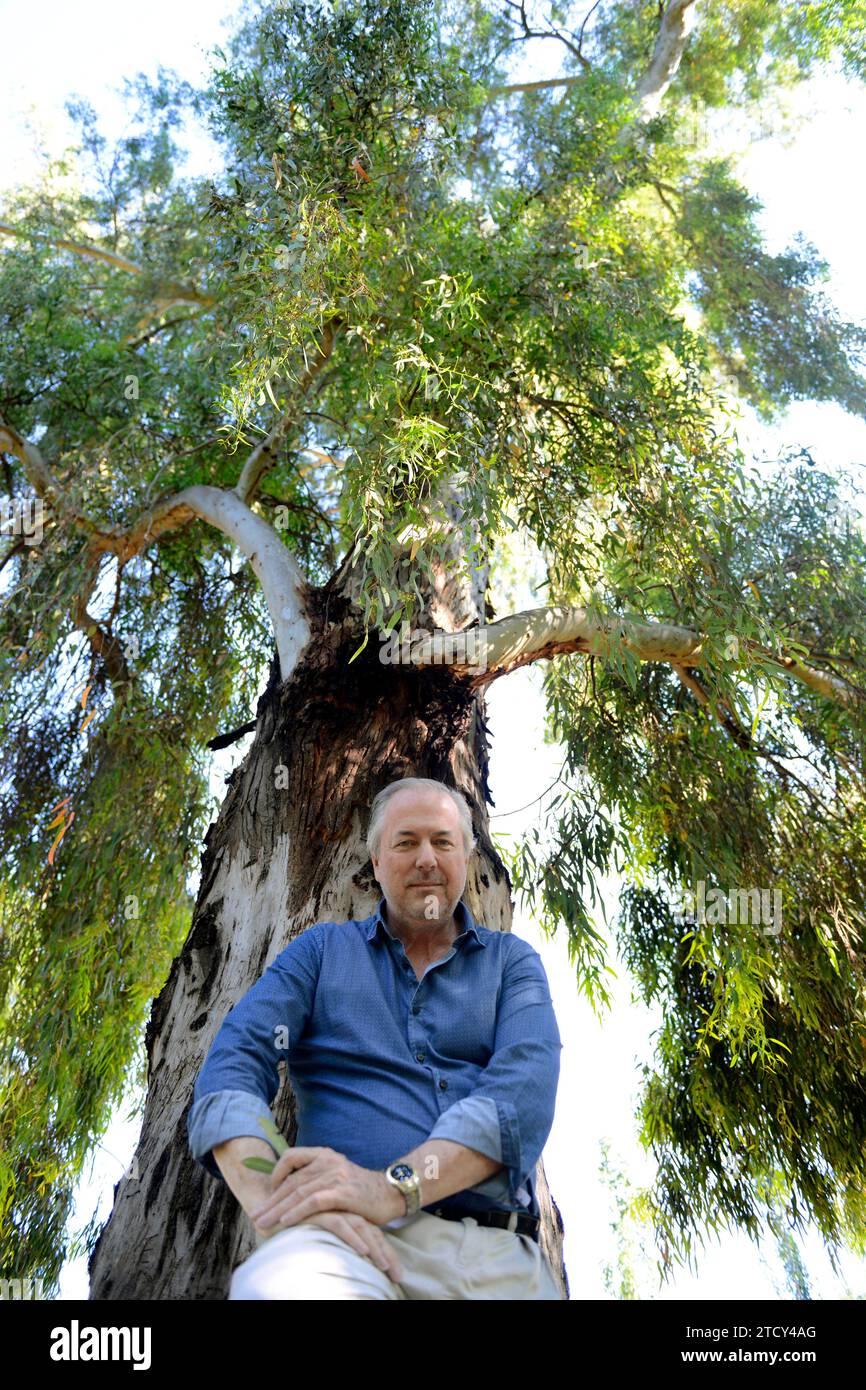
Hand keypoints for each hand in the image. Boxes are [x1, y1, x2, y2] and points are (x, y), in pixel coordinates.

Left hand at [249, 1146, 403, 1230]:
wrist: (391, 1192)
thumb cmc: (361, 1188)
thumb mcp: (338, 1174)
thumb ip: (318, 1176)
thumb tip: (292, 1190)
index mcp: (325, 1154)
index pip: (292, 1156)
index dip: (277, 1173)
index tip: (269, 1192)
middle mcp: (328, 1161)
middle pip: (291, 1180)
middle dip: (271, 1200)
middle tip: (255, 1214)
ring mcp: (336, 1176)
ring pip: (298, 1192)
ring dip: (278, 1210)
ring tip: (263, 1223)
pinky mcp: (343, 1193)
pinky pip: (313, 1202)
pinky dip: (296, 1212)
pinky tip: (286, 1222)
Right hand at [276, 1211, 403, 1282]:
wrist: (275, 1206)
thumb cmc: (299, 1223)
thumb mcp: (325, 1232)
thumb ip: (340, 1238)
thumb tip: (358, 1263)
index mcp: (348, 1214)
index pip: (372, 1233)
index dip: (385, 1252)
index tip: (397, 1273)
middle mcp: (343, 1209)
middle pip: (372, 1232)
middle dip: (386, 1254)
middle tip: (398, 1276)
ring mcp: (333, 1207)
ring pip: (361, 1229)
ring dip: (376, 1250)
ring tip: (387, 1270)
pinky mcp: (320, 1209)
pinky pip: (340, 1225)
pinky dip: (353, 1239)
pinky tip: (363, 1252)